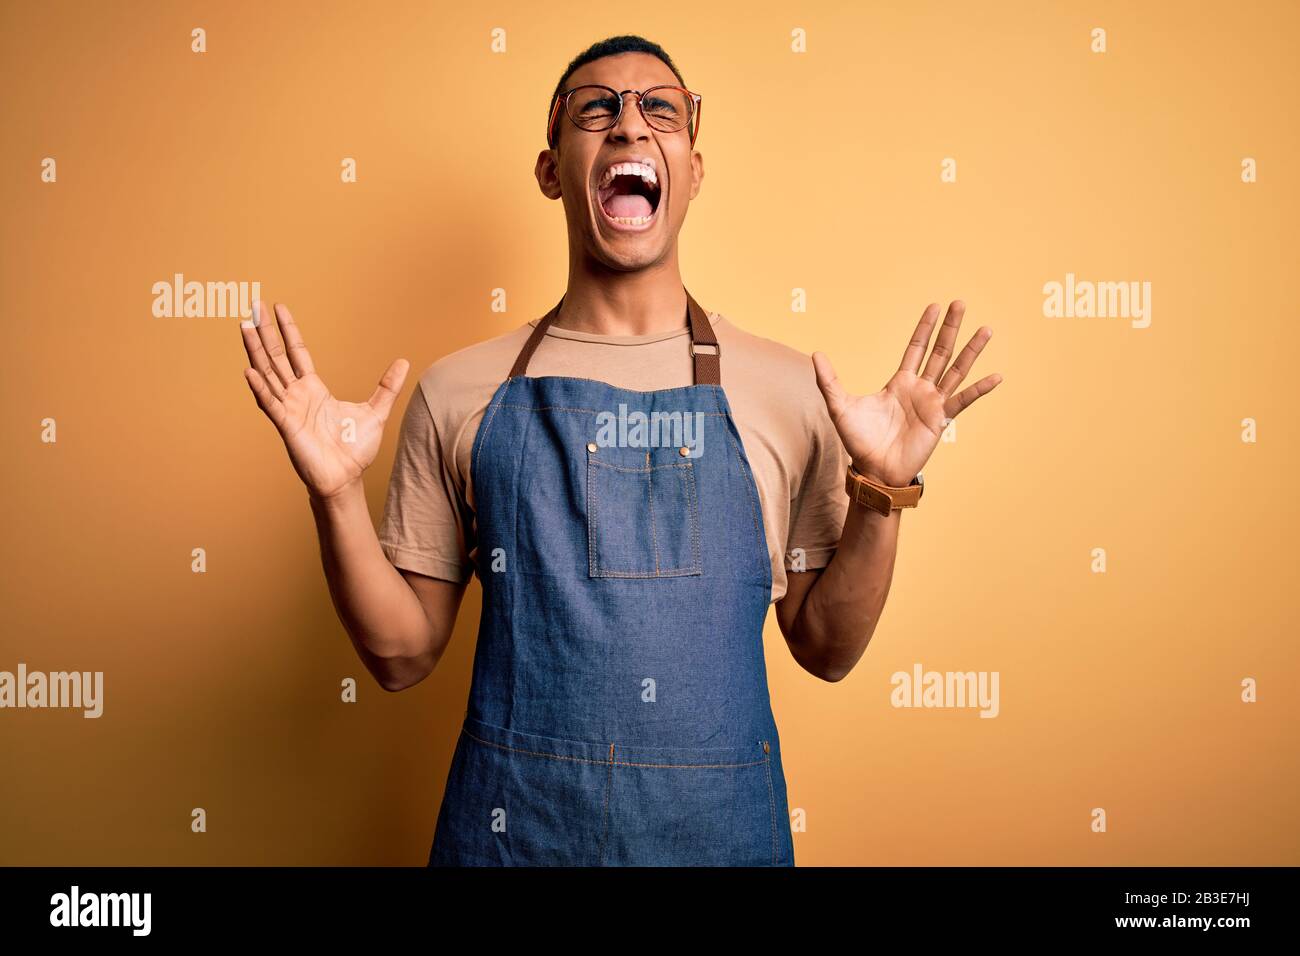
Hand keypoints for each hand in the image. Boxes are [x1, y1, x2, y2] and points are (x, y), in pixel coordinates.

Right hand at [239, 301, 408, 499]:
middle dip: (265, 332)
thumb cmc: (355, 450)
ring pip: (268, 374)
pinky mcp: (287, 426)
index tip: (278, 308)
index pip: (296, 352)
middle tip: (253, 305)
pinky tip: (249, 371)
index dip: (288, 330)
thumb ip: (387, 387)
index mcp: (314, 389)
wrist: (347, 478)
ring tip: (244, 327)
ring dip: (255, 351)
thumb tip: (404, 362)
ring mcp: (289, 409)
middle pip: (276, 357)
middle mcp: (297, 395)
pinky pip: (270, 404)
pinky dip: (260, 388)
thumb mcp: (376, 411)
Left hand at [812, 301, 1001, 487]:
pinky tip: (996, 376)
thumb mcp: (840, 406)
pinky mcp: (941, 420)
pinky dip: (980, 389)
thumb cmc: (859, 441)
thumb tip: (816, 354)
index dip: (925, 327)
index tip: (934, 306)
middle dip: (950, 328)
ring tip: (986, 329)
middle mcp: (920, 389)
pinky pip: (963, 401)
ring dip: (971, 350)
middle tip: (960, 303)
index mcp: (900, 382)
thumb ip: (829, 380)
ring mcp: (933, 403)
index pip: (916, 347)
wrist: (873, 469)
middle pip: (939, 351)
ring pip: (956, 370)